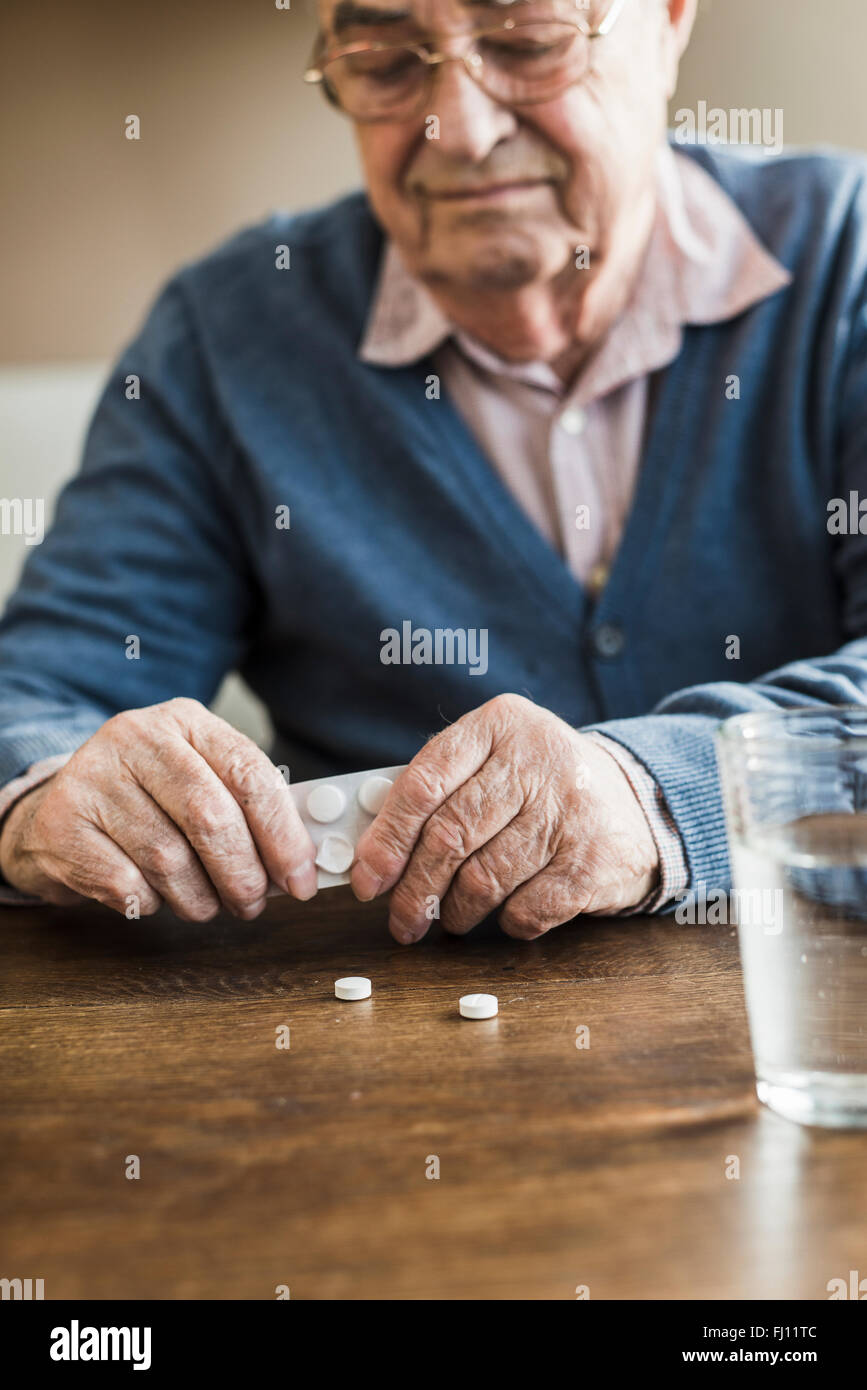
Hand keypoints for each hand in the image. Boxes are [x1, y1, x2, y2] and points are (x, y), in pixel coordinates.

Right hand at [0, 697, 316, 919]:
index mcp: (184, 720)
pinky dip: (150, 903)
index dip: (283, 833)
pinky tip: (151, 895)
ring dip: (199, 898)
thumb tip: (300, 864)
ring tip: (205, 906)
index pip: (249, 774)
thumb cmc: (147, 801)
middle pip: (209, 816)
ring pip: (168, 858)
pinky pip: (126, 883)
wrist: (58, 808)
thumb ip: (247, 810)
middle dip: (242, 873)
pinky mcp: (62, 824)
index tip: (301, 878)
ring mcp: (93, 776)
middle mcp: (135, 736)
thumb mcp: (199, 780)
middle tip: (253, 904)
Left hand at [350, 693, 658, 941]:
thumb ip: (438, 791)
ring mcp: (570, 810)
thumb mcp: (493, 762)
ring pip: (485, 879)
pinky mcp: (595, 861)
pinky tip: (505, 915)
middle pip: (451, 836)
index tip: (368, 879)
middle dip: (415, 888)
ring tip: (451, 916)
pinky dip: (507, 922)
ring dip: (457, 910)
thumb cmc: (540, 788)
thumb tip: (371, 855)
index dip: (387, 838)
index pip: (424, 783)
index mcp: (499, 724)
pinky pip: (527, 909)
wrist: (636, 803)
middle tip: (402, 919)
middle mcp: (537, 759)